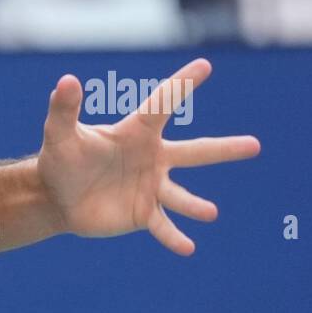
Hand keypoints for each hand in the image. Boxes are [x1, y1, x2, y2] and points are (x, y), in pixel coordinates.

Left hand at [36, 57, 259, 255]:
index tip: (205, 65)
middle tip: (255, 145)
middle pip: (194, 152)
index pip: (162, 104)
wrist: (56, 196)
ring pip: (181, 195)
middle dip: (224, 149)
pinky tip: (188, 248)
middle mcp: (152, 158)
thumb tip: (67, 80)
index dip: (181, 84)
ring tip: (211, 213)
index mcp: (136, 132)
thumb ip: (64, 108)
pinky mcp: (142, 213)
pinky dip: (174, 237)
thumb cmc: (61, 158)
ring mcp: (150, 187)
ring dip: (195, 205)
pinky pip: (162, 226)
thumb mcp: (58, 133)